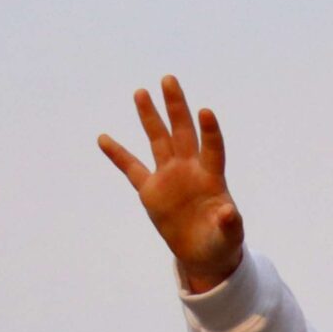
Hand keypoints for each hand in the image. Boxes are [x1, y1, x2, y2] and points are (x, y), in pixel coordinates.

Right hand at [98, 75, 243, 292]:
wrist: (203, 251)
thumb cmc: (221, 240)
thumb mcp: (229, 235)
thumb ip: (229, 223)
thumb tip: (228, 213)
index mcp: (212, 177)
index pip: (211, 148)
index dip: (209, 131)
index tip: (205, 112)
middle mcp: (190, 169)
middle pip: (182, 132)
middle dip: (176, 107)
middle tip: (169, 80)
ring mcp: (169, 176)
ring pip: (158, 140)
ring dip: (150, 117)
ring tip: (140, 92)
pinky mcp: (151, 190)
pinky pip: (131, 168)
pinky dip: (118, 154)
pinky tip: (103, 138)